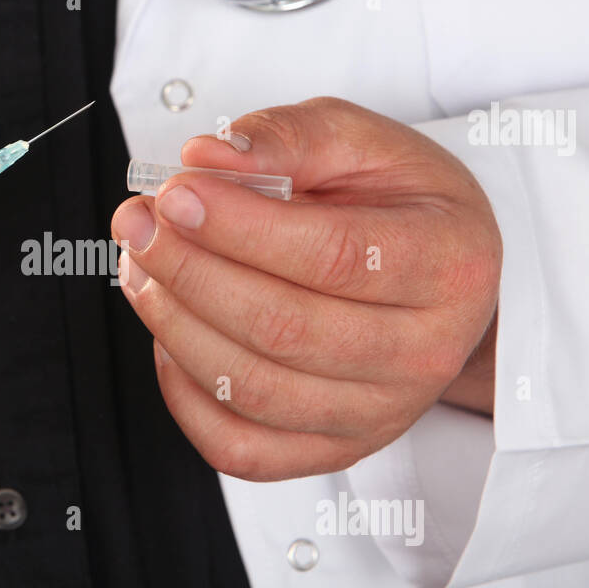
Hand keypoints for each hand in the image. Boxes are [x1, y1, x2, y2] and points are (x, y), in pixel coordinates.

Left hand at [110, 98, 500, 480]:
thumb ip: (288, 138)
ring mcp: (379, 412)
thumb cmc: (402, 207)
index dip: (240, 227)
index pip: (332, 256)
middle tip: (141, 225)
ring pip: (253, 390)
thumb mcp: (362, 142)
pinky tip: (170, 337)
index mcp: (448, 264)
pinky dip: (184, 396)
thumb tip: (210, 157)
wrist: (437, 277)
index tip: (178, 196)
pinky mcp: (334, 449)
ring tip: (143, 268)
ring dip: (174, 325)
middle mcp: (423, 352)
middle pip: (283, 328)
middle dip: (189, 271)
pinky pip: (240, 447)